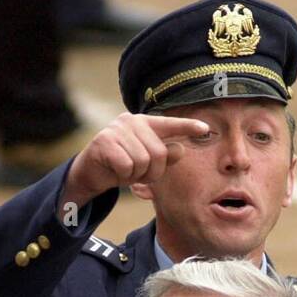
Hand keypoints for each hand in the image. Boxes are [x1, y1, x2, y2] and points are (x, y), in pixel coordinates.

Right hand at [62, 113, 209, 206]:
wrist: (91, 172)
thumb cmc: (121, 165)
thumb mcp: (145, 163)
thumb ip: (164, 156)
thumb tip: (181, 149)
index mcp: (144, 123)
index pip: (169, 124)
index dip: (187, 127)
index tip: (205, 129)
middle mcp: (131, 121)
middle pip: (159, 153)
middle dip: (151, 171)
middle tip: (137, 174)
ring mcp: (116, 129)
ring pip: (143, 161)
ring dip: (136, 175)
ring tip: (125, 171)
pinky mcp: (104, 141)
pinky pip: (127, 166)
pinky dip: (123, 175)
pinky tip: (114, 170)